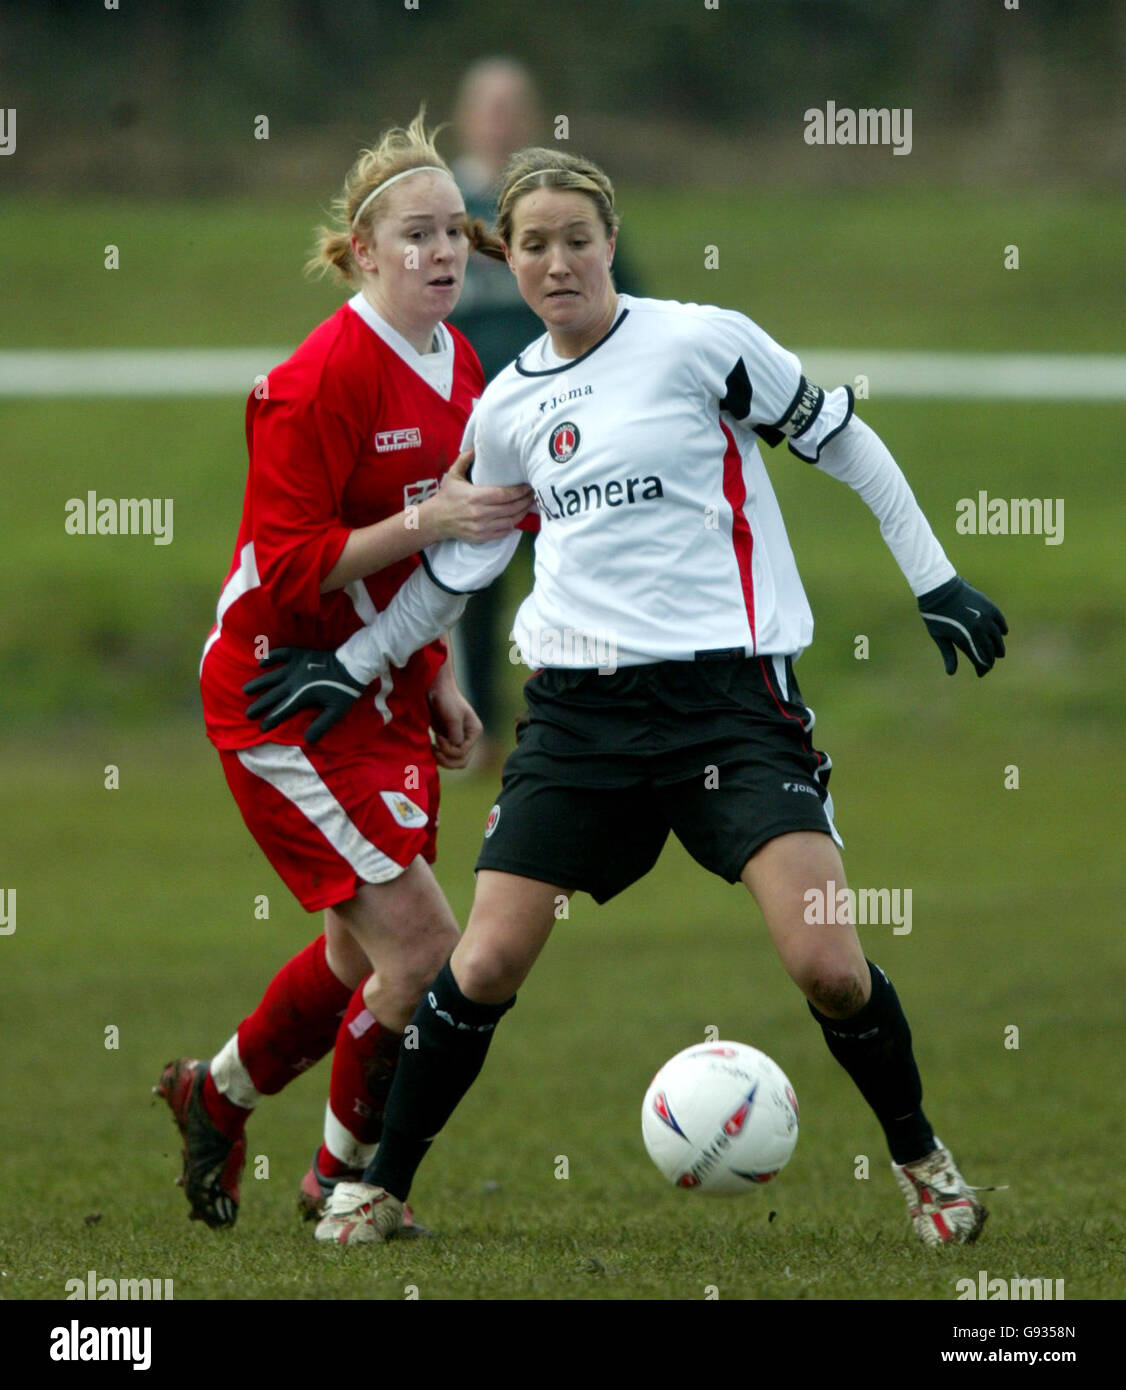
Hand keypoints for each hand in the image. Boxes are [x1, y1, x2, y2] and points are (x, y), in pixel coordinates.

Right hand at [243, 647, 365, 742]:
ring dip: (258, 684)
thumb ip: (321, 726)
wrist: (352, 666)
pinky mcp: (300, 655)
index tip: (261, 727)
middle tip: (248, 714)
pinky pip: (281, 654)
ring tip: (246, 690)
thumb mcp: (336, 712)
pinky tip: (261, 662)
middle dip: (259, 706)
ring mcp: (296, 667)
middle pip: (273, 696)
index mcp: (302, 696)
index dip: (271, 720)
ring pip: (272, 676)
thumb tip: (308, 741)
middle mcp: (294, 682)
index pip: (282, 711)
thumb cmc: (344, 690)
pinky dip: (271, 657)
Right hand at [424, 448, 534, 542]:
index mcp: (475, 497)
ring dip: (522, 512)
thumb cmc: (446, 496)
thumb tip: (476, 445)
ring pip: (510, 521)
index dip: (520, 491)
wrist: (435, 520)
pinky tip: (518, 516)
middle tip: (533, 493)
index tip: (528, 485)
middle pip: (511, 508)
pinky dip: (513, 524)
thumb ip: (465, 459)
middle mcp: (480, 514)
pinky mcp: (482, 537)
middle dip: (525, 501)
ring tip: (529, 504)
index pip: (504, 495)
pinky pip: (504, 532)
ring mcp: (481, 527)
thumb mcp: (453, 474)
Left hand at [426, 674, 482, 768]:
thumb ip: (456, 735)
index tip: (437, 736)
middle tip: (434, 750)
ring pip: (454, 761)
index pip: (463, 752)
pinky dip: (439, 755)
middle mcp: (469, 738)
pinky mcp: (448, 738)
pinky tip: (431, 747)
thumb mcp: (453, 717)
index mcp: (474, 732)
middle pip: (461, 761)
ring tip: (432, 749)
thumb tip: (456, 748)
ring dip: (442, 759)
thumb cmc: (446, 699)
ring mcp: (459, 739)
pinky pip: (446, 755)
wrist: (436, 689)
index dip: (448, 749)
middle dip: (446, 759)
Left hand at [917, 576, 1007, 676]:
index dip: (982, 669)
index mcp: (965, 640)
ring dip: (998, 647)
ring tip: (998, 653)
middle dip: (990, 660)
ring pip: (997, 637)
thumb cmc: (935, 615)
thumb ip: (948, 655)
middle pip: (990, 651)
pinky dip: (1002, 629)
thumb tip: (951, 673)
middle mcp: (978, 630)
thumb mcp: (939, 637)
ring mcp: (986, 618)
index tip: (981, 673)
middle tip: (989, 665)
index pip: (980, 660)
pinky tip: (1002, 633)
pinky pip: (1000, 621)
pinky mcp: (990, 607)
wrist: (939, 590)